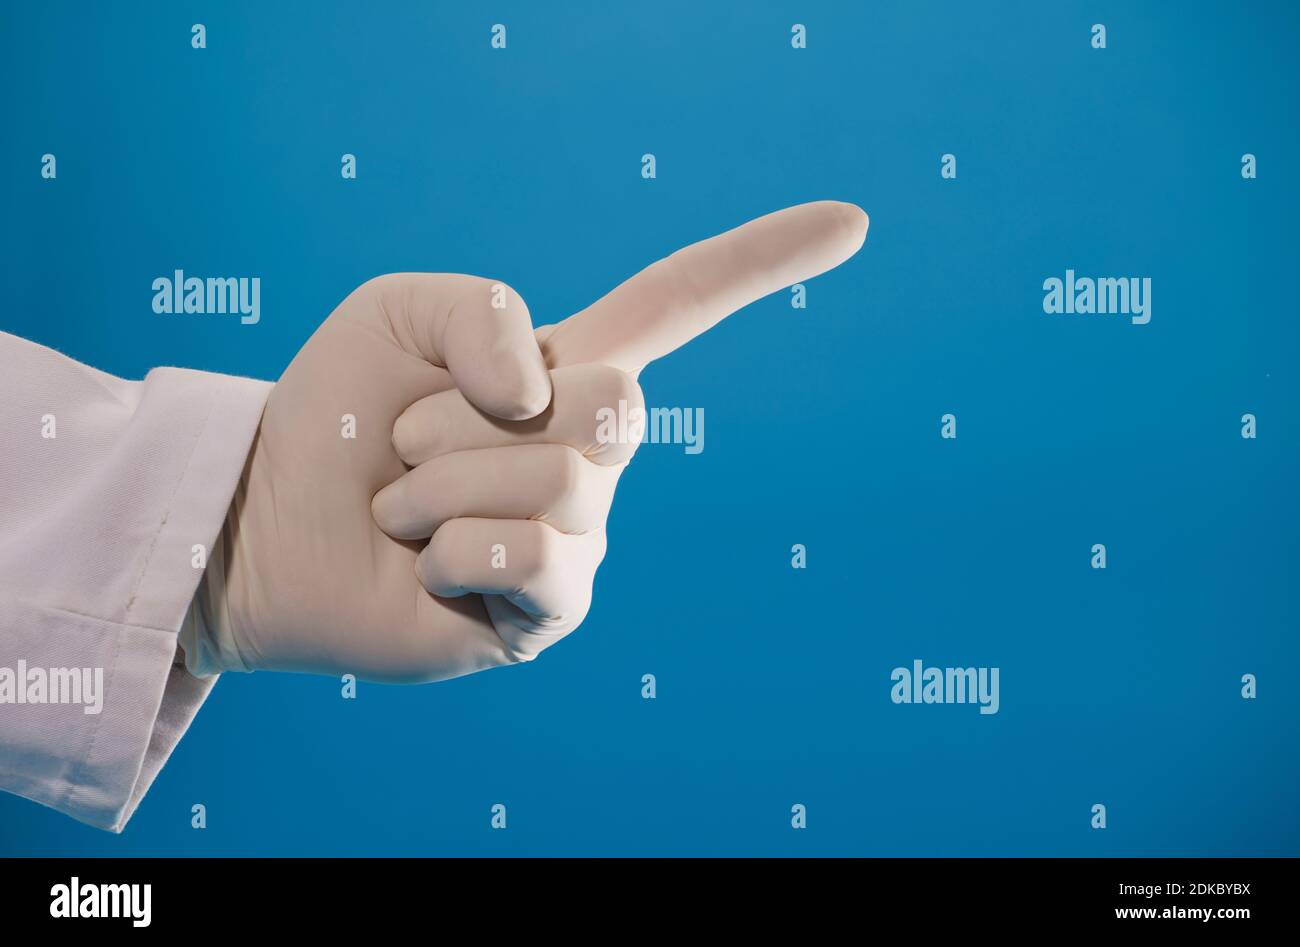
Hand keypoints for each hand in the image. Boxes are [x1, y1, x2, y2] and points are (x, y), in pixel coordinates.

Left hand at [189, 201, 867, 681]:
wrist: (268, 522)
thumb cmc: (333, 415)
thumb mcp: (396, 313)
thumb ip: (485, 308)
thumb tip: (547, 395)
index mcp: (567, 368)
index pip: (683, 306)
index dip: (763, 262)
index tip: (853, 224)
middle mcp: (592, 454)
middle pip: (617, 407)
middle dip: (473, 421)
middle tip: (410, 451)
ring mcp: (582, 534)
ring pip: (559, 485)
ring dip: (440, 486)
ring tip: (400, 508)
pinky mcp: (555, 609)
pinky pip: (535, 557)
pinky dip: (450, 550)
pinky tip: (428, 568)